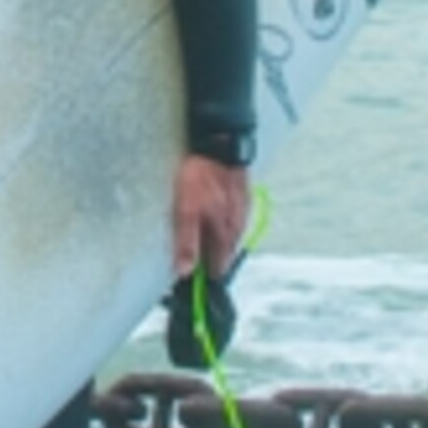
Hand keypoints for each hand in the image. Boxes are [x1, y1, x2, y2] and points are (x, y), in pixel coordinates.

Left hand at [172, 154, 249, 279]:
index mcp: (225, 233)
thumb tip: (186, 271)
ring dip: (218, 244)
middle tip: (197, 265)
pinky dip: (223, 225)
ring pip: (230, 237)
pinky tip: (214, 220)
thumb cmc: (200, 175)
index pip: (218, 268)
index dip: (206, 278)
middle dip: (212, 262)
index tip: (195, 284)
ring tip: (204, 245)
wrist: (220, 143)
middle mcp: (237, 226)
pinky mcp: (241, 197)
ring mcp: (242, 211)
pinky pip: (233, 219)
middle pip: (225, 254)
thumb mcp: (186, 209)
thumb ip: (187, 241)